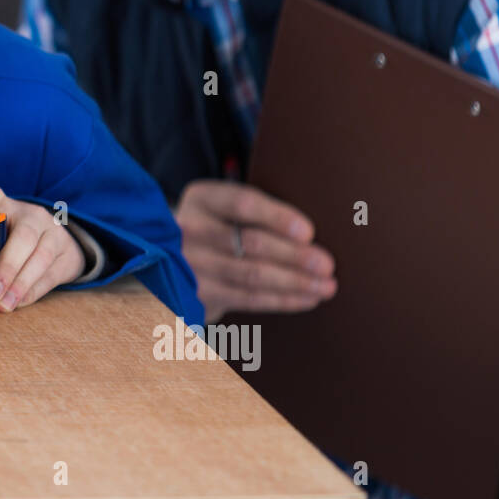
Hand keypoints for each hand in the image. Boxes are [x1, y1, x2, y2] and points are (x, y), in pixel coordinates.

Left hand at [0, 185, 85, 312]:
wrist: (56, 241)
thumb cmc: (12, 239)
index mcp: (6, 206)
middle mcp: (32, 216)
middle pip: (23, 237)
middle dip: (6, 267)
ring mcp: (53, 234)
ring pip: (40, 258)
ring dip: (20, 285)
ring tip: (3, 304)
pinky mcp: (66, 255)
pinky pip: (50, 276)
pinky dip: (32, 292)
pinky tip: (17, 303)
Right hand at [174, 180, 335, 321]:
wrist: (172, 258)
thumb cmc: (216, 229)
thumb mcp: (225, 209)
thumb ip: (257, 216)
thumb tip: (309, 240)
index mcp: (202, 198)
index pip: (242, 204)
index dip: (278, 218)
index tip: (308, 232)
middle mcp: (190, 229)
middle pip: (251, 242)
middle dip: (294, 256)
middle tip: (326, 264)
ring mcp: (190, 264)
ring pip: (252, 274)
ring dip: (295, 282)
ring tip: (325, 286)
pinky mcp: (197, 294)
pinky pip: (247, 298)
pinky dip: (281, 300)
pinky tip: (305, 298)